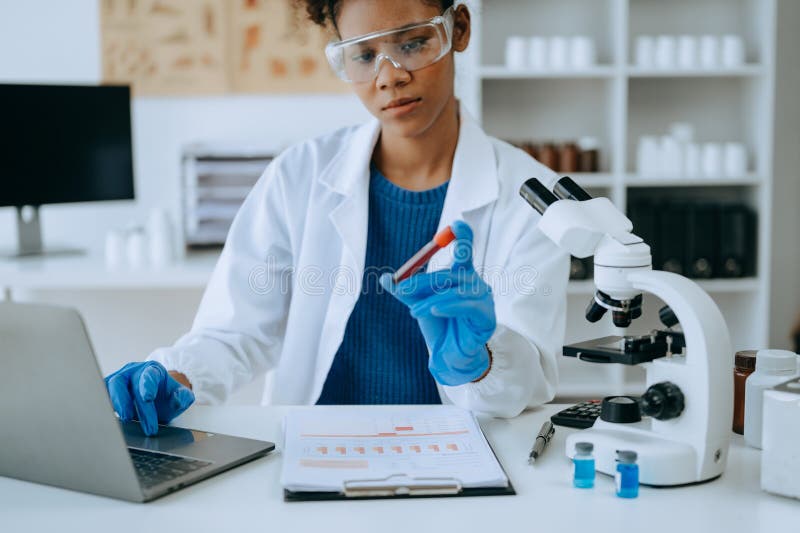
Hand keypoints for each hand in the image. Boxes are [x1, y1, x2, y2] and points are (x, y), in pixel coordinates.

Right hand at [104, 361, 194, 435]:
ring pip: (110, 386)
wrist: (158, 397)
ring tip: (122, 418)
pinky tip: (107, 416)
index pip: (148, 375)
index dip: (147, 386)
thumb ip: (183, 397)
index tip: (148, 398)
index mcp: (152, 370)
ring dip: (114, 403)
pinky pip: (102, 394)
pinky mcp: (109, 390)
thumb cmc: (167, 396)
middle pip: (125, 382)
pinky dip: (103, 403)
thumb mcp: (181, 396)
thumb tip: (177, 399)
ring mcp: (120, 380)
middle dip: (127, 401)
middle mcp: (133, 372)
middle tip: (130, 418)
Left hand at [380, 220, 495, 385]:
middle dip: (424, 280)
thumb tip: (384, 277)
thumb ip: (405, 290)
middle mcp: (475, 284)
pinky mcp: (486, 316)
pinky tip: (433, 310)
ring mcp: (483, 299)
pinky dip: (447, 306)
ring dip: (430, 299)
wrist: (449, 355)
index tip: (455, 224)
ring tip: (413, 312)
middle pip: (451, 273)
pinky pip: (466, 306)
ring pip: (455, 290)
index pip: (465, 251)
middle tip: (403, 288)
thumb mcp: (419, 303)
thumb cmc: (438, 326)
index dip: (462, 236)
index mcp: (461, 276)